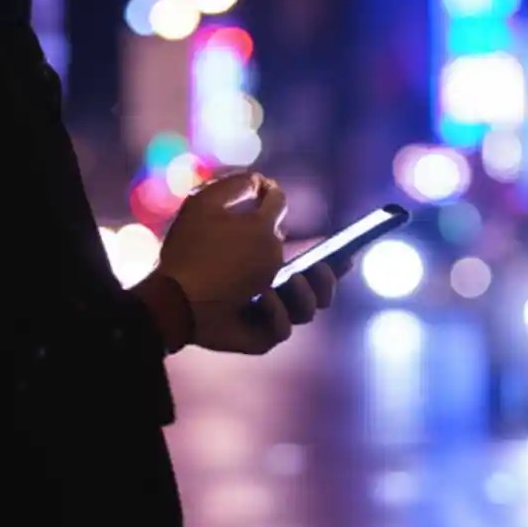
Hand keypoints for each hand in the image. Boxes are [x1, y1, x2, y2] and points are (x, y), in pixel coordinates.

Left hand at [153, 173, 349, 354]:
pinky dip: (274, 313)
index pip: (309, 257)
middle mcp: (268, 285)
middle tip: (319, 268)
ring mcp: (263, 313)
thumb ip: (262, 198)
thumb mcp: (233, 210)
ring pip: (306, 312)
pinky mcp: (257, 336)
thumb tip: (274, 190)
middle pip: (316, 289)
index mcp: (265, 256)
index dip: (335, 255)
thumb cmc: (208, 252)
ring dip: (303, 295)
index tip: (351, 251)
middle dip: (327, 279)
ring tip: (284, 282)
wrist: (176, 298)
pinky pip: (281, 330)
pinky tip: (259, 301)